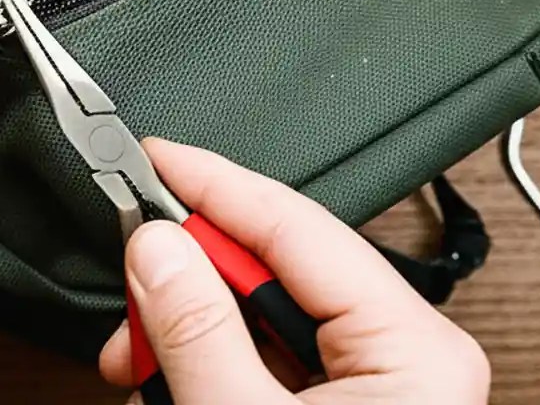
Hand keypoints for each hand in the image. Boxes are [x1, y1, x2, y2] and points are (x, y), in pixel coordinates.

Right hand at [99, 139, 489, 403]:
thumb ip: (198, 331)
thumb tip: (157, 247)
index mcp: (412, 347)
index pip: (295, 224)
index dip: (212, 182)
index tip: (150, 157)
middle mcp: (404, 354)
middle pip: (272, 267)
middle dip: (185, 278)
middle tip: (128, 284)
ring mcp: (376, 384)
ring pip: (259, 315)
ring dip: (187, 329)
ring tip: (136, 361)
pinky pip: (264, 359)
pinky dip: (206, 363)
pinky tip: (166, 382)